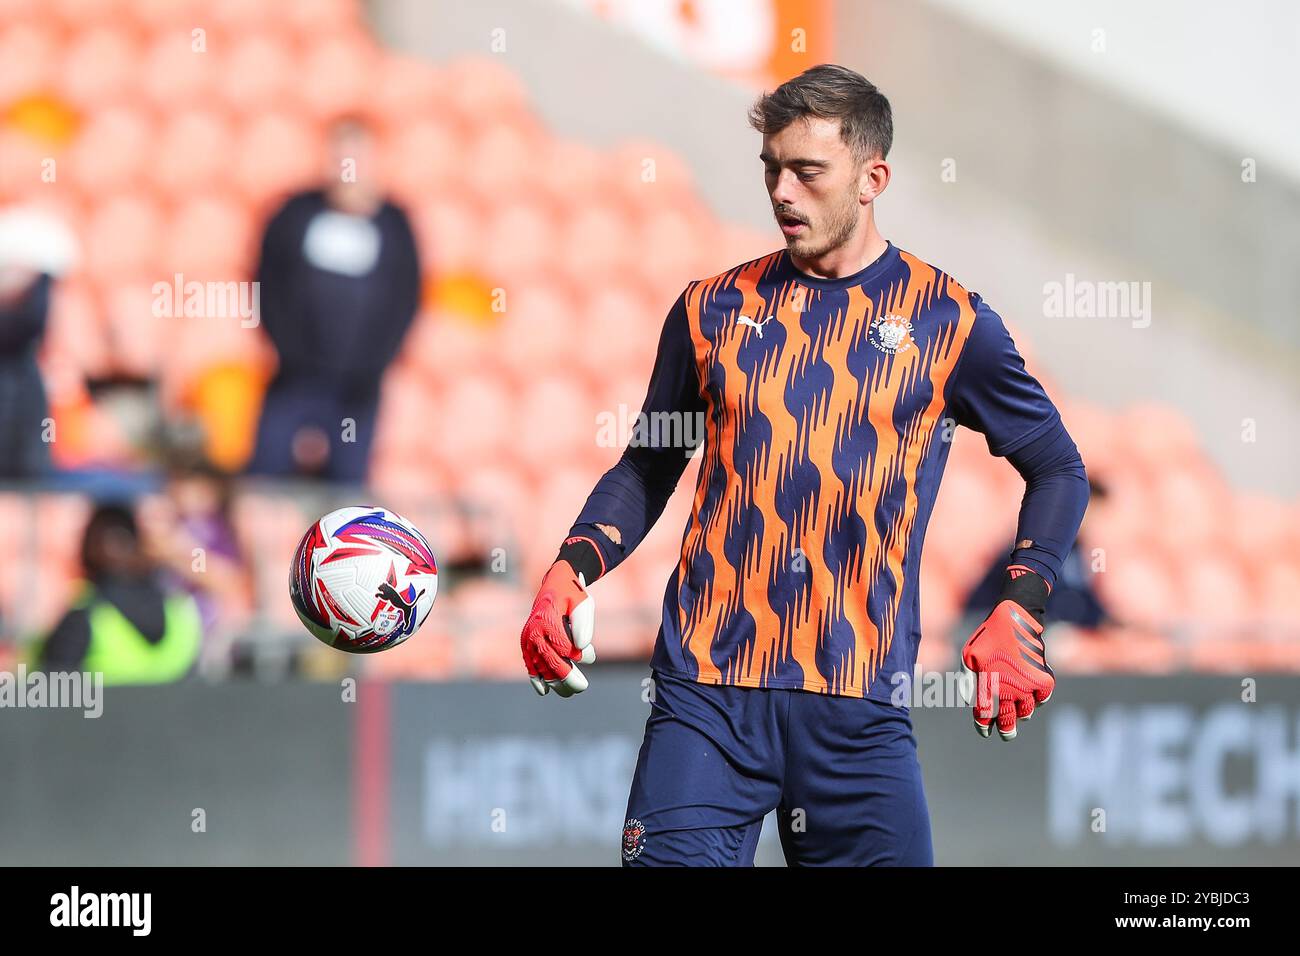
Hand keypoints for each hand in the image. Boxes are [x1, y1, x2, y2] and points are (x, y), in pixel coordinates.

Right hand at [520, 560, 595, 697]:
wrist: (555, 584)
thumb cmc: (572, 595)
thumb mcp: (582, 603)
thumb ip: (583, 624)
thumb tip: (582, 647)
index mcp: (547, 620)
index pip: (564, 647)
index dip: (579, 655)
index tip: (590, 655)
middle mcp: (534, 632)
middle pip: (551, 661)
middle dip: (567, 677)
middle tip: (582, 687)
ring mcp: (528, 640)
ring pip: (541, 667)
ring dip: (555, 682)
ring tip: (570, 692)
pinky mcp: (526, 645)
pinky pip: (530, 665)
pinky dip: (536, 678)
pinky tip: (544, 691)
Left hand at [960, 569, 1054, 740]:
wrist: (1015, 619)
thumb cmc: (988, 637)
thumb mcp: (969, 656)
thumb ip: (967, 681)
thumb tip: (968, 703)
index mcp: (988, 684)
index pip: (984, 715)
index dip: (983, 726)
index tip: (984, 730)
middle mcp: (1009, 689)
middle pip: (1008, 721)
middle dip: (1006, 731)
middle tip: (1005, 735)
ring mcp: (1028, 685)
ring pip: (1026, 712)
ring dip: (1021, 715)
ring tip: (1017, 714)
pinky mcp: (1043, 679)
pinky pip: (1042, 699)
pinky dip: (1037, 701)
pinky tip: (1031, 697)